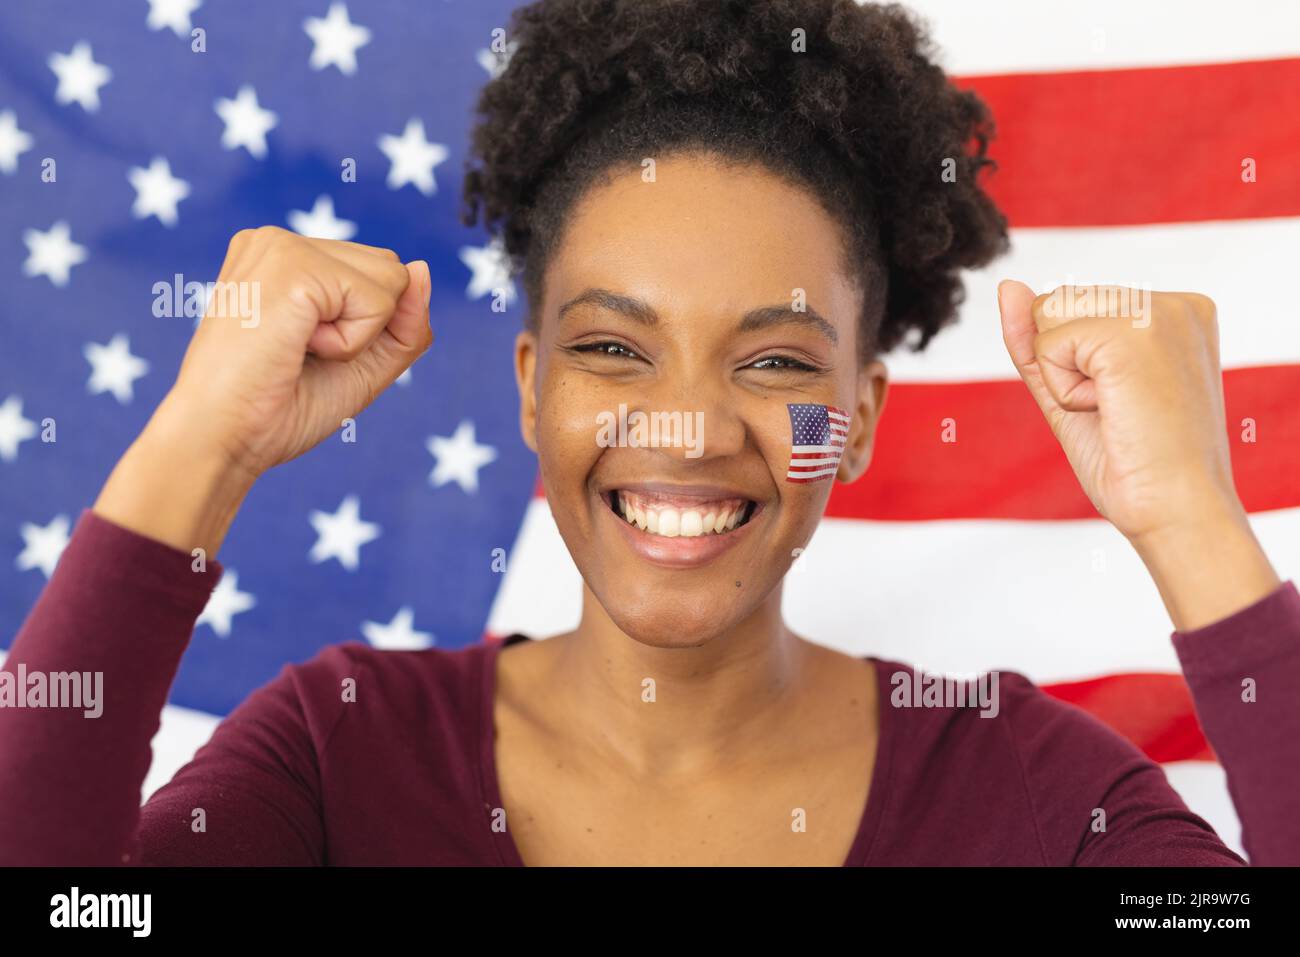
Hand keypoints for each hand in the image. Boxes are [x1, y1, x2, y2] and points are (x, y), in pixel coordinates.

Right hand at [94, 227, 432, 555]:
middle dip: (368, 329)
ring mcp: (282, 245)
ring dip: (359, 336)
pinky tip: (297, 347)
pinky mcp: (293, 263)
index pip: (376, 277)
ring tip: (296, 349)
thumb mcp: (362, 365)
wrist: (221, 439)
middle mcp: (278, 241)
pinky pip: (379, 301)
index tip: (303, 355)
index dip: (367, 330)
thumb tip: (423, 269)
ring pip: (393, 280)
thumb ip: (403, 323)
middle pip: (390, 270)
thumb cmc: (279, 411)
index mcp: (283, 258)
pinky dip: (352, 342)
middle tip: (300, 355)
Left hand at [997, 281, 1278, 629]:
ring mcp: (1158, 313)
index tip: (1125, 403)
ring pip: (1049, 317)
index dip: (1074, 364)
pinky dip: (1062, 388)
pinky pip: (1048, 343)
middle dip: (1065, 366)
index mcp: (1174, 313)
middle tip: (1119, 411)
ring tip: (1116, 409)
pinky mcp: (1133, 333)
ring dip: (1063, 376)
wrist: (1172, 510)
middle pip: (1057, 304)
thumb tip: (1008, 287)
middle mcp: (1174, 303)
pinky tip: (1110, 409)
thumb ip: (1037, 336)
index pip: (1075, 305)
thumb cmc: (1133, 462)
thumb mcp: (1072, 388)